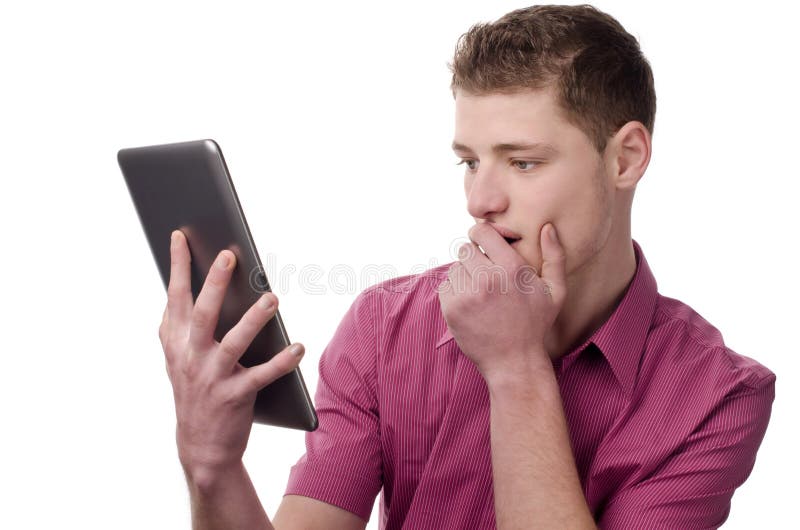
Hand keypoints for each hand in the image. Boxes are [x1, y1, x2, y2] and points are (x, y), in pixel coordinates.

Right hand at [159, 230, 303, 481]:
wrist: (201, 445)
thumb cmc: (197, 388)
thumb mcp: (181, 355)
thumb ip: (186, 321)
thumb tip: (205, 279)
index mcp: (177, 342)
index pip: (175, 297)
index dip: (177, 266)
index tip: (179, 235)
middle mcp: (190, 357)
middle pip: (203, 313)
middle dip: (214, 283)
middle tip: (229, 255)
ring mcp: (211, 377)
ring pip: (234, 342)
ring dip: (254, 319)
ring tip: (273, 298)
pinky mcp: (234, 396)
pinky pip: (262, 376)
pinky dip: (282, 362)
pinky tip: (298, 346)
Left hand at [438, 222, 566, 382]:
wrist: (514, 362)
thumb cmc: (536, 324)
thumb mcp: (555, 291)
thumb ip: (555, 256)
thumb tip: (547, 227)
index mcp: (511, 268)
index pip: (481, 231)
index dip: (483, 234)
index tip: (489, 245)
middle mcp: (487, 278)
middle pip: (466, 248)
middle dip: (476, 258)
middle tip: (488, 273)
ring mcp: (467, 294)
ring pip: (456, 268)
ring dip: (466, 276)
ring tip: (483, 293)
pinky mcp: (452, 309)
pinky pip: (446, 286)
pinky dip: (456, 292)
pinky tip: (472, 304)